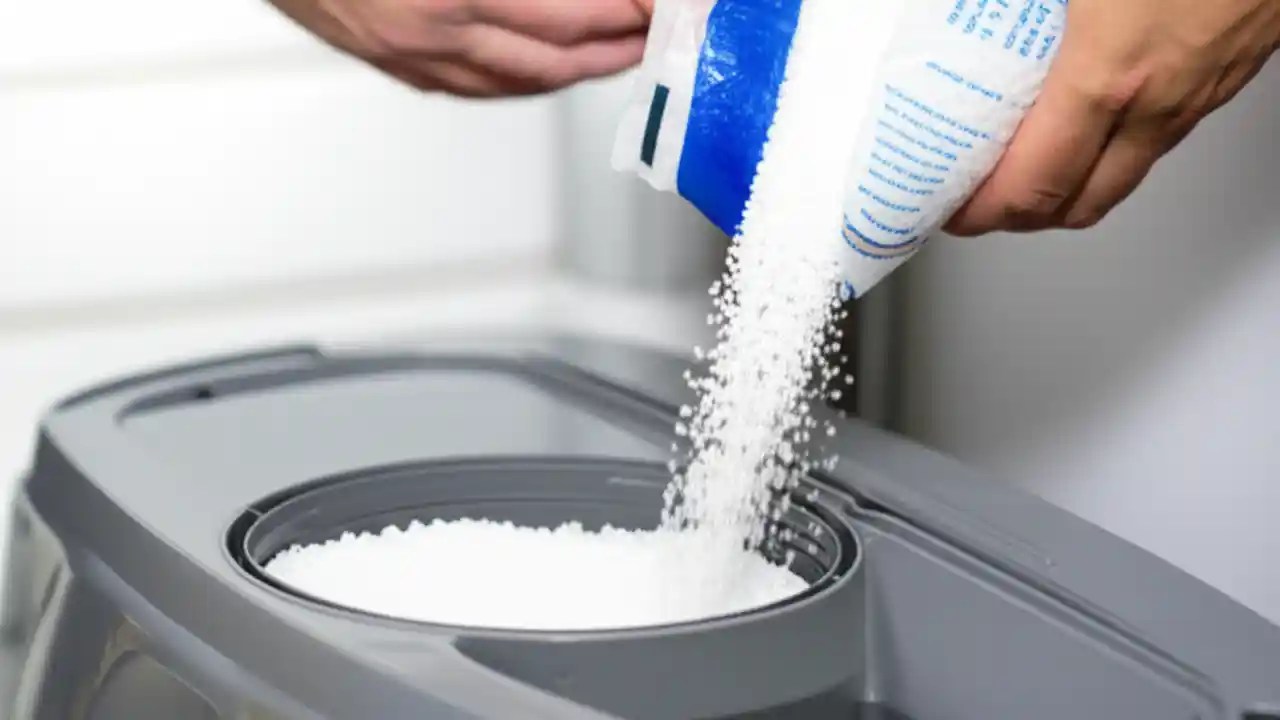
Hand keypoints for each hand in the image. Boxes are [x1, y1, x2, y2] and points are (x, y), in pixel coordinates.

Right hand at [269, 0, 652, 95]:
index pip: (572, 12)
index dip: (626, 9)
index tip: (657, 5)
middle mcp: (431, 29)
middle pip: (555, 57)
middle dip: (618, 46)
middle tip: (655, 32)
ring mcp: (407, 53)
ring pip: (517, 83)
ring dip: (578, 73)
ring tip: (617, 54)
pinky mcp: (390, 61)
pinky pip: (474, 89)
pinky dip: (522, 84)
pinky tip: (544, 74)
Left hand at [946, 0, 1278, 234]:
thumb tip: (966, 3)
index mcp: (1105, 75)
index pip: (1032, 186)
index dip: (984, 213)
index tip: (951, 210)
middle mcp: (1154, 102)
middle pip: (1077, 205)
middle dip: (1019, 217)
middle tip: (978, 201)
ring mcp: (1196, 95)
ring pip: (1123, 176)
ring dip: (1069, 186)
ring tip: (1023, 164)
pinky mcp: (1224, 78)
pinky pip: (1157, 138)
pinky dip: (1111, 149)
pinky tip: (1086, 114)